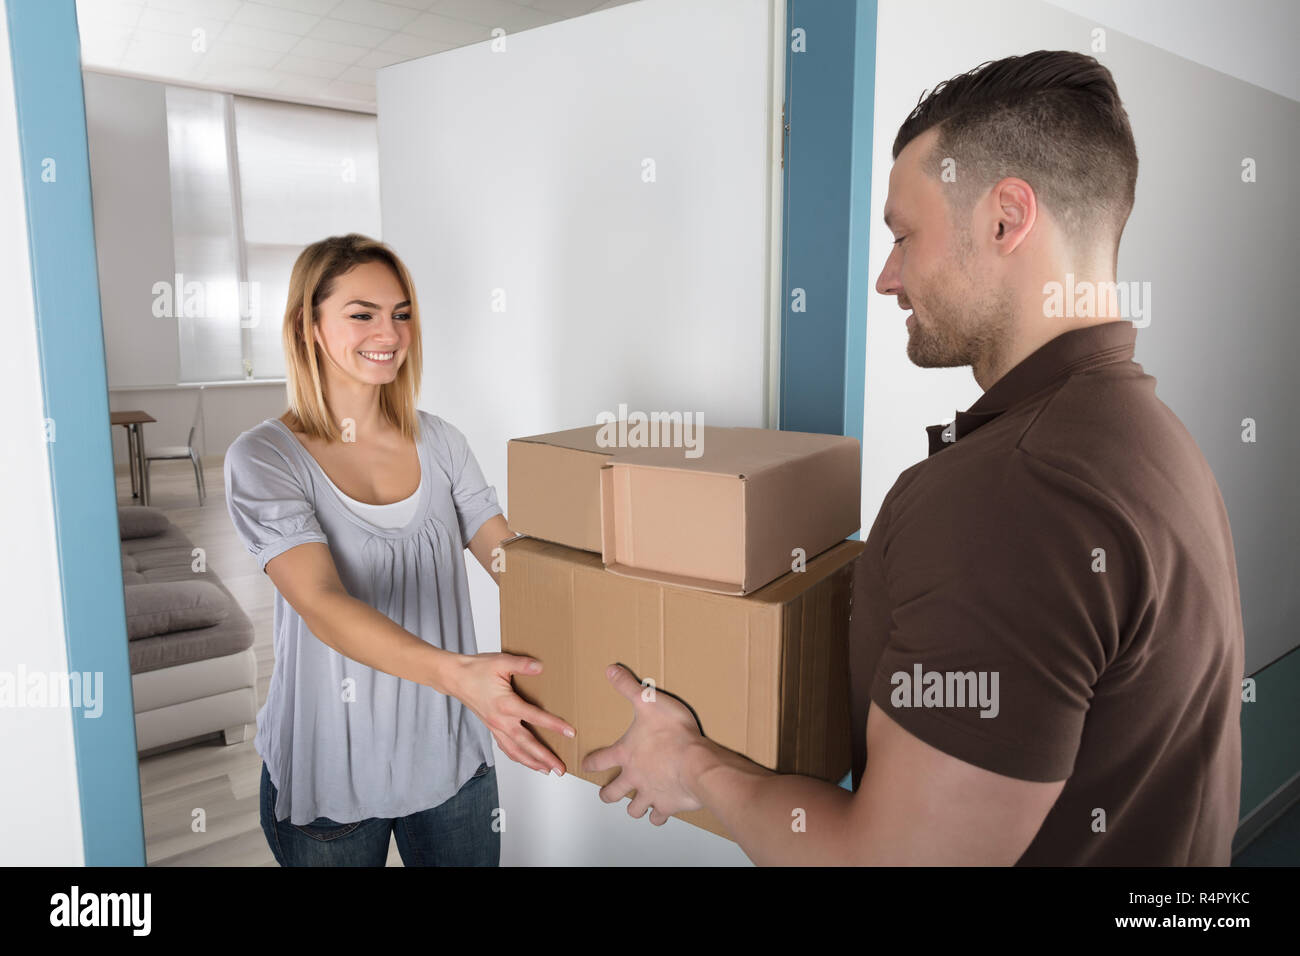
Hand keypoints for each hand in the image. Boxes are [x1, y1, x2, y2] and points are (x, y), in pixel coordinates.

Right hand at [447, 652, 574, 774]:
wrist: (455, 678)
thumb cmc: (477, 669)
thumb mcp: (501, 661)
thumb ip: (522, 664)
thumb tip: (540, 666)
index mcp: (506, 704)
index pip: (535, 718)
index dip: (554, 726)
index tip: (570, 733)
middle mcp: (501, 720)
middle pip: (527, 744)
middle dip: (545, 757)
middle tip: (561, 769)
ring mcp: (495, 726)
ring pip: (515, 750)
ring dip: (532, 762)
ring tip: (547, 771)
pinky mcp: (491, 727)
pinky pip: (505, 747)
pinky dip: (517, 756)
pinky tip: (525, 760)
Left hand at [582, 663, 707, 824]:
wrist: (697, 764)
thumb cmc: (674, 734)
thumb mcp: (648, 702)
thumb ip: (628, 686)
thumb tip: (610, 670)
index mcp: (626, 754)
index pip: (600, 760)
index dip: (591, 762)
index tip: (586, 765)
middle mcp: (633, 777)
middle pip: (612, 793)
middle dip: (608, 794)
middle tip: (606, 793)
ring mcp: (650, 794)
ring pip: (634, 808)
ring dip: (633, 807)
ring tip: (634, 805)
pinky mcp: (667, 806)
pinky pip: (659, 817)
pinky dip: (659, 816)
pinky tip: (661, 812)